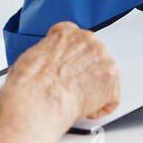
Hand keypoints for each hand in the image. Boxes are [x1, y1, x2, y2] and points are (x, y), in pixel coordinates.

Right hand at [1, 21, 120, 124]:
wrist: (39, 99)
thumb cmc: (31, 82)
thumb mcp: (31, 56)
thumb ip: (48, 56)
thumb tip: (45, 67)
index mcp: (67, 33)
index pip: (77, 38)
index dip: (74, 56)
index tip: (70, 66)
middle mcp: (88, 41)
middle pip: (94, 57)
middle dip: (85, 74)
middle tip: (73, 88)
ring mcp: (103, 60)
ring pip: (104, 78)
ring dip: (94, 91)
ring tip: (76, 100)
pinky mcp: (112, 82)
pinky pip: (111, 99)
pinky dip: (99, 108)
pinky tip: (84, 109)